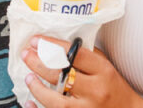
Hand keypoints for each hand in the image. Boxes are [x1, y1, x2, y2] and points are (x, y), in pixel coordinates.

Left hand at [22, 36, 142, 107]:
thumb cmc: (116, 89)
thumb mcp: (106, 68)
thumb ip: (87, 57)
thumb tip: (59, 45)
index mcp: (104, 72)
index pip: (75, 55)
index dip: (53, 46)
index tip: (37, 41)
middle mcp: (96, 91)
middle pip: (62, 76)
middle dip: (39, 63)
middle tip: (26, 55)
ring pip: (55, 101)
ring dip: (38, 88)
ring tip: (27, 77)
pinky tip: (29, 101)